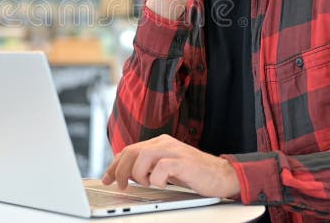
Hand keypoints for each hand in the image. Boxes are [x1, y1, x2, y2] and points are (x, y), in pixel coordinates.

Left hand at [101, 134, 239, 197]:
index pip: (129, 150)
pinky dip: (156, 179)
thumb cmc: (194, 173)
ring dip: (139, 174)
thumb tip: (127, 174)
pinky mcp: (184, 162)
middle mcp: (165, 143)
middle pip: (132, 151)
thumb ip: (149, 167)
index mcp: (159, 143)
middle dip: (120, 170)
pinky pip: (161, 168)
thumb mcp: (167, 169)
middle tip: (121, 185)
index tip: (107, 178)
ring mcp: (174, 151)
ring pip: (143, 156)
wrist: (222, 175)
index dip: (115, 164)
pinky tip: (161, 184)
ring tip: (148, 184)